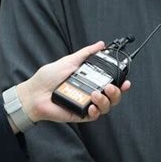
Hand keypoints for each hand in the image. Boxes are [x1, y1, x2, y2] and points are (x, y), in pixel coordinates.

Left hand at [15, 42, 130, 126]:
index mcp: (90, 81)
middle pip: (113, 97)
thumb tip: (101, 44)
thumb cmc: (48, 78)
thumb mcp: (69, 60)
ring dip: (106, 101)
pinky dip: (95, 111)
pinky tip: (91, 106)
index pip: (111, 83)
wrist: (34, 93)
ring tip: (95, 94)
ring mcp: (86, 104)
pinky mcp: (80, 115)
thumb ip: (86, 53)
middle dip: (117, 93)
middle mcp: (91, 93)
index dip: (121, 83)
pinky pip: (94, 116)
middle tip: (110, 87)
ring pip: (106, 107)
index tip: (126, 81)